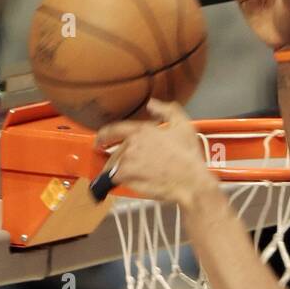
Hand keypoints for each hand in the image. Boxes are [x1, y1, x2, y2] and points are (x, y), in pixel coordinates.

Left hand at [94, 100, 210, 208]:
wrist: (190, 181)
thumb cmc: (188, 155)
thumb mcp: (183, 125)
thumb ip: (166, 110)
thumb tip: (151, 104)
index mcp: (142, 130)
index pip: (114, 129)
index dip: (103, 135)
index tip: (99, 141)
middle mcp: (131, 144)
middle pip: (116, 152)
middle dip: (117, 159)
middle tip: (126, 167)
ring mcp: (126, 162)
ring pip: (115, 167)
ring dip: (120, 171)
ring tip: (133, 178)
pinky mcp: (127, 178)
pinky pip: (117, 180)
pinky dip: (123, 182)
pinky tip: (135, 184)